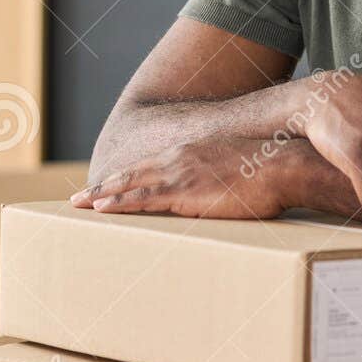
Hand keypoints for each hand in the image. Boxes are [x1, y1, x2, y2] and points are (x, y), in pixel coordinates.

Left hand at [70, 137, 304, 218]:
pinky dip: (119, 202)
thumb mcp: (236, 168)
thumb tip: (216, 192)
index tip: (103, 186)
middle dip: (102, 187)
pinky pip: (143, 198)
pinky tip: (102, 209)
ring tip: (79, 206)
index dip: (123, 178)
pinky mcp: (186, 190)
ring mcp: (180, 173)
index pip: (148, 166)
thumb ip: (218, 177)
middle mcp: (179, 157)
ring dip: (102, 196)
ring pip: (130, 184)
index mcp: (191, 153)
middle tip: (77, 199)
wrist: (284, 165)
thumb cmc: (269, 172)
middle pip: (131, 173)